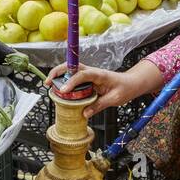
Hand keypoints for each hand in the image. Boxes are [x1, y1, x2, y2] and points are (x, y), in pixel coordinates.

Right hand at [45, 60, 163, 117]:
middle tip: (48, 82)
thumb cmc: (125, 88)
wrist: (132, 83)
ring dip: (59, 76)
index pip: (82, 75)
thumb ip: (100, 105)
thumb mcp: (115, 99)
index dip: (72, 82)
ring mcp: (89, 75)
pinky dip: (64, 82)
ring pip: (70, 71)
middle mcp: (92, 72)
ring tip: (49, 86)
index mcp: (99, 75)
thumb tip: (84, 113)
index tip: (63, 90)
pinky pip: (74, 78)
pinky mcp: (88, 80)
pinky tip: (60, 91)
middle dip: (58, 71)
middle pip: (71, 66)